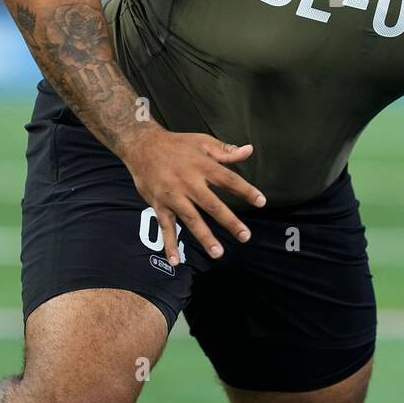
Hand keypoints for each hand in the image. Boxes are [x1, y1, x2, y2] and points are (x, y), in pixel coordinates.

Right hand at [122, 129, 265, 265]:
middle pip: (212, 204)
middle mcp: (188, 182)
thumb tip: (249, 151)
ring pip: (191, 219)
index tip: (261, 202)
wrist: (142, 145)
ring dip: (204, 237)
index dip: (245, 190)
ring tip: (218, 253)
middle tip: (245, 236)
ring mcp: (173, 195)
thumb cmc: (176, 144)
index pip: (228, 179)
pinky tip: (175, 261)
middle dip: (229, 221)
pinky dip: (169, 244)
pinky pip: (165, 227)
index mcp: (202, 165)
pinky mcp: (159, 205)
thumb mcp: (202, 142)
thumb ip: (226, 150)